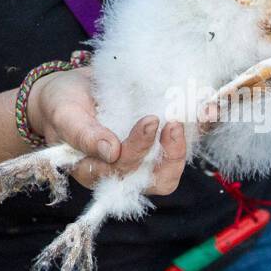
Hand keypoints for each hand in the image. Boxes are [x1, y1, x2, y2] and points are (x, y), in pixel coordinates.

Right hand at [26, 65, 216, 192]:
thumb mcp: (64, 114)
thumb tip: (109, 152)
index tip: (150, 119)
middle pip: (155, 179)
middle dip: (171, 154)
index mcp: (95, 171)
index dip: (139, 148)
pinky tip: (208, 108)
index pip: (123, 169)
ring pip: (171, 169)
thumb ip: (82, 134)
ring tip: (194, 117)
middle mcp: (122, 172)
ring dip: (187, 146)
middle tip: (174, 122)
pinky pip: (180, 146)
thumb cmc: (61, 104)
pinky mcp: (155, 145)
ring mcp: (141, 160)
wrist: (68, 92)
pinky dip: (198, 130)